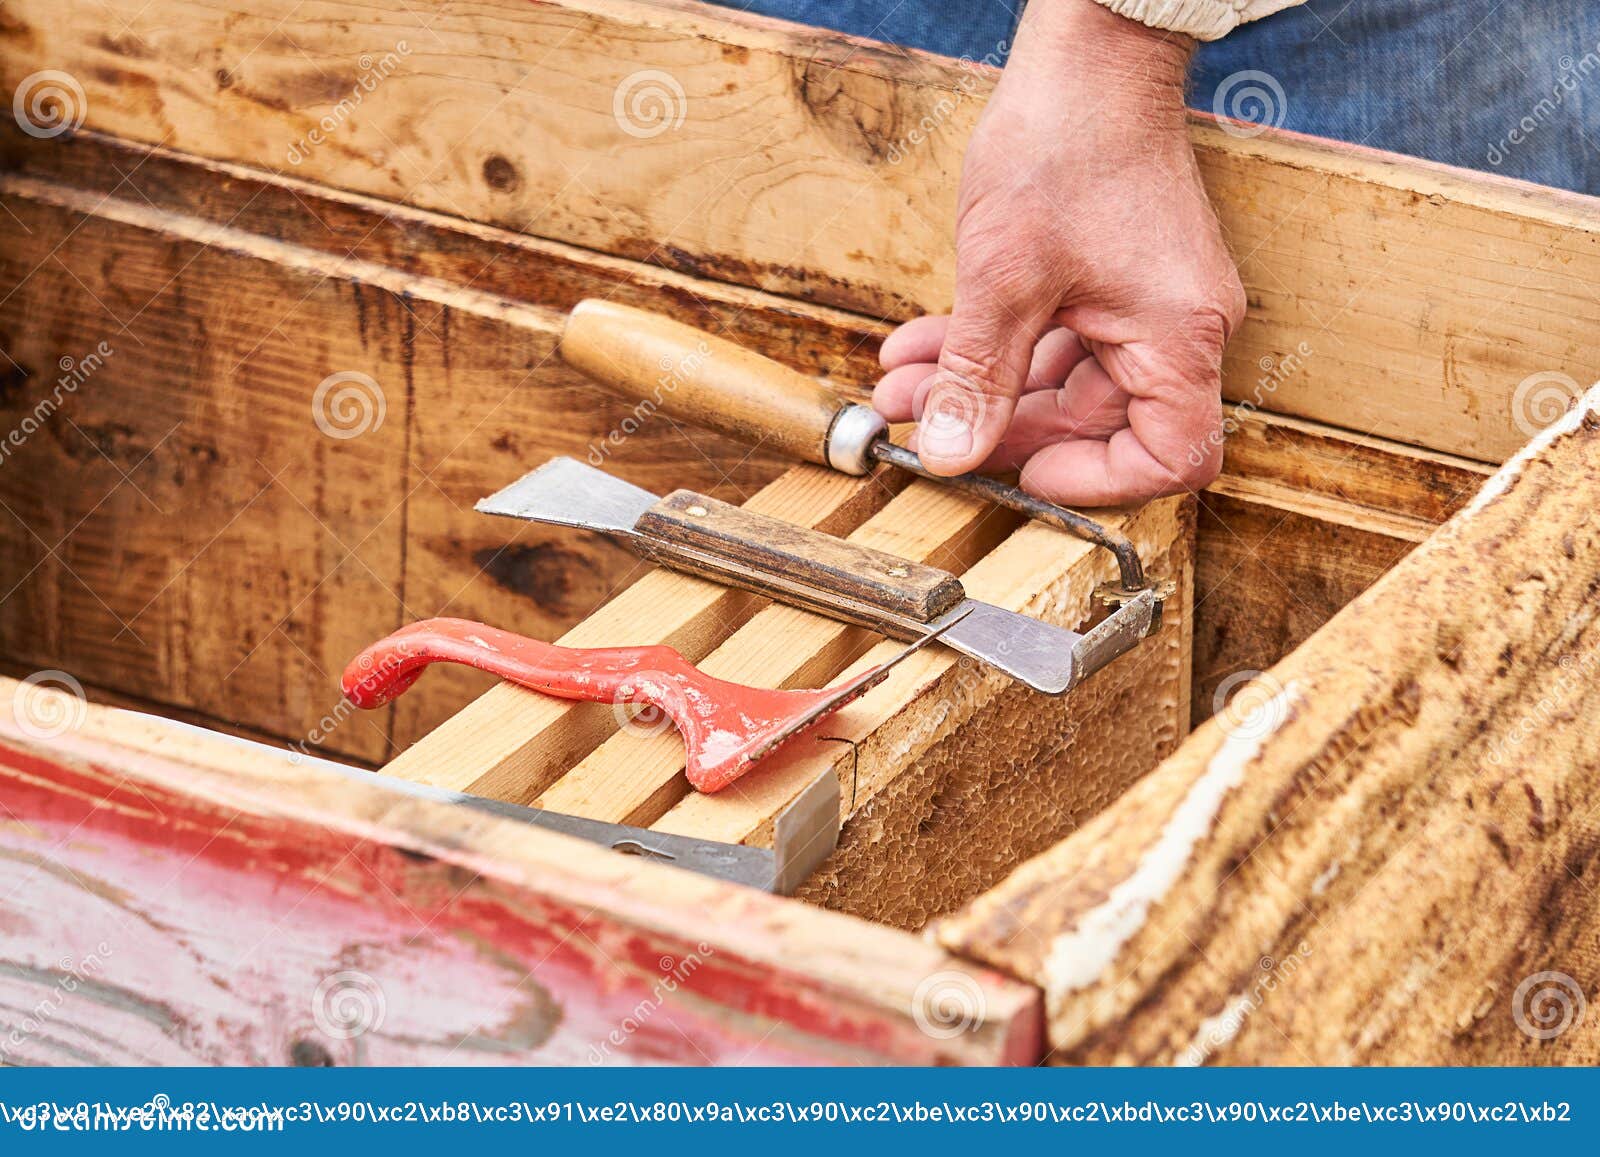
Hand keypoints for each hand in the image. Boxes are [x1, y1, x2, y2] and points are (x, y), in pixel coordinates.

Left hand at [873, 0, 1245, 505]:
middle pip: (1094, 421)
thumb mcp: (1003, 276)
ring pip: (1057, 378)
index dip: (1098, 481)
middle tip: (921, 425)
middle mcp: (1173, 328)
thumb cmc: (1066, 143)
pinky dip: (991, 343)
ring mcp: (1142, 302)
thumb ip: (978, 377)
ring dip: (977, 384)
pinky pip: (1051, 334)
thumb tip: (951, 455)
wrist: (1088, 50)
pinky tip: (922, 345)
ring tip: (899, 384)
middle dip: (996, 425)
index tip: (1024, 472)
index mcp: (1177, 337)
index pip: (1171, 456)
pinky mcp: (1109, 278)